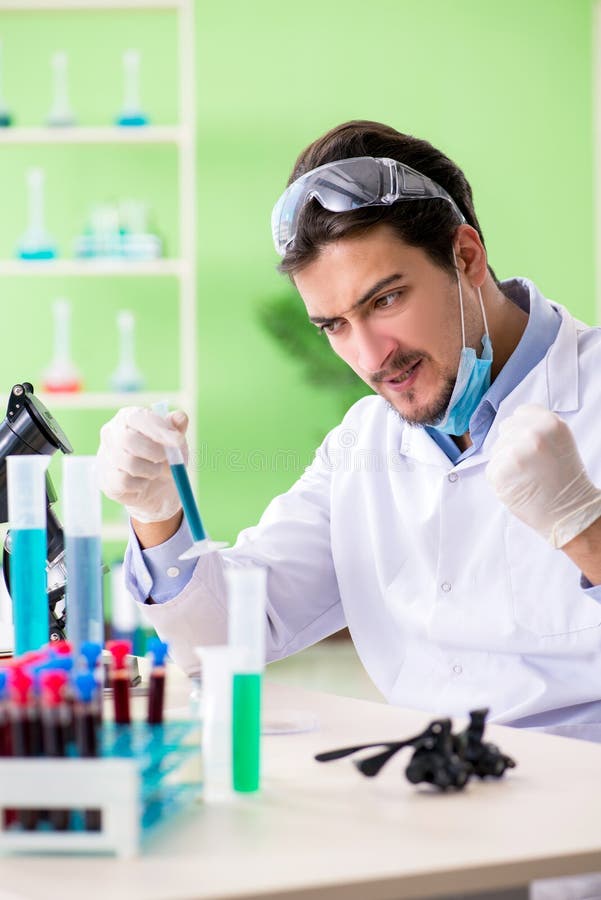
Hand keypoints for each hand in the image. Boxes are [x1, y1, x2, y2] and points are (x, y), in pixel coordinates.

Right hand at [97, 406, 188, 523]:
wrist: (158, 487)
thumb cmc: (164, 456)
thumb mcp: (175, 441)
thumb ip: (178, 428)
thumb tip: (180, 417)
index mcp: (128, 417)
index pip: (138, 418)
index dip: (159, 429)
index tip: (178, 440)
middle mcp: (112, 433)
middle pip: (128, 439)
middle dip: (154, 451)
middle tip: (167, 458)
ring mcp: (105, 457)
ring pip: (129, 463)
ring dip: (152, 470)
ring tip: (157, 470)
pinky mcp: (106, 480)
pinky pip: (125, 482)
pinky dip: (142, 484)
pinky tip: (144, 482)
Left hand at [486, 404, 600, 547]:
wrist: (569, 512)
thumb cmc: (563, 478)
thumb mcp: (559, 441)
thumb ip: (537, 427)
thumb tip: (511, 424)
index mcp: (550, 422)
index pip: (521, 413)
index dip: (524, 430)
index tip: (533, 446)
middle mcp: (533, 434)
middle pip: (505, 429)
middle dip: (514, 445)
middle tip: (531, 465)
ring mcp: (514, 452)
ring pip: (497, 450)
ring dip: (506, 462)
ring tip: (527, 476)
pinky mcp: (500, 471)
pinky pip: (491, 469)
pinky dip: (501, 480)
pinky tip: (519, 486)